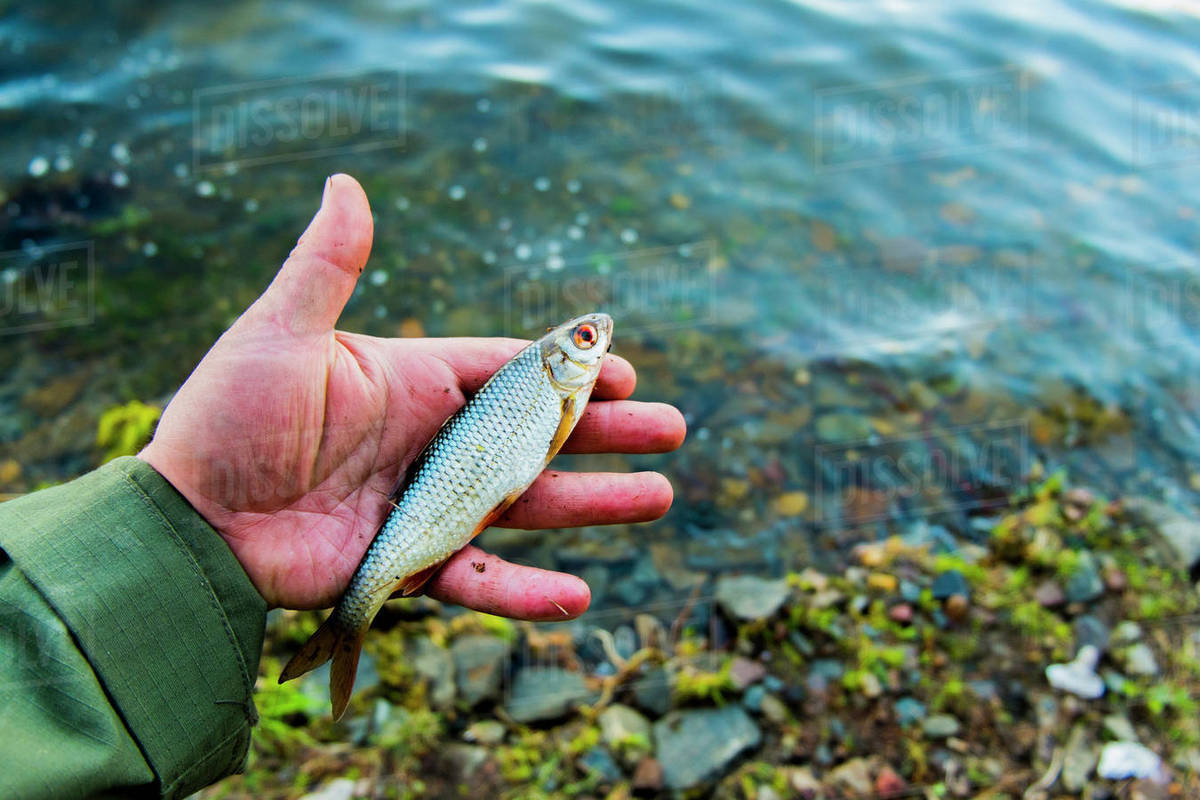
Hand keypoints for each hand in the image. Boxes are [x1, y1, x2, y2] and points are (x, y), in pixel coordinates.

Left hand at [139, 174, 684, 615]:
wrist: (188, 521)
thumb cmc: (230, 419)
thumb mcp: (281, 333)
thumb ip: (328, 266)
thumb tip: (347, 182)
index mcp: (413, 382)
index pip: (509, 371)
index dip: (567, 370)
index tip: (625, 368)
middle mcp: (432, 443)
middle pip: (537, 436)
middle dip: (606, 432)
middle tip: (673, 428)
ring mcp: (426, 505)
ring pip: (530, 505)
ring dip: (596, 503)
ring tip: (661, 496)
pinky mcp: (409, 565)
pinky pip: (481, 578)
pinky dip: (528, 592)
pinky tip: (582, 593)